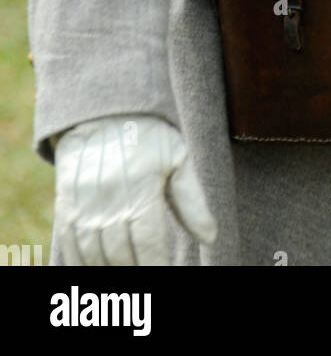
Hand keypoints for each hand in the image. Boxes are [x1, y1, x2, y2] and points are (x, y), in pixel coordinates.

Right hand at [54, 114, 216, 264]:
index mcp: (143, 190)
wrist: (104, 110)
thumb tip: (210, 237)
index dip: (157, 265)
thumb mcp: (178, 158)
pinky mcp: (67, 202)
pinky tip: (94, 268)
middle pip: (121, 254)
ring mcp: (85, 203)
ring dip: (109, 269)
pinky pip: (69, 243)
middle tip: (145, 273)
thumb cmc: (149, 134)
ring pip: (94, 253)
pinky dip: (80, 262)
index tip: (165, 272)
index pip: (150, 245)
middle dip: (134, 269)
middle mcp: (111, 200)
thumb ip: (192, 201)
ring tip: (124, 272)